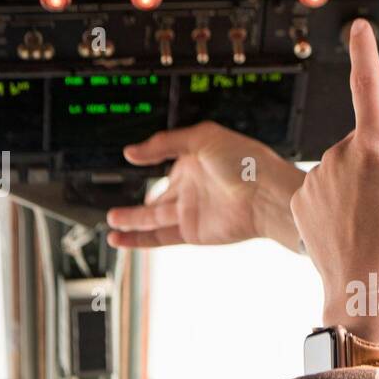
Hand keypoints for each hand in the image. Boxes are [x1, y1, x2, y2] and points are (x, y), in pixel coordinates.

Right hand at [106, 121, 303, 251]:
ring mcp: (191, 212)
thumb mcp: (201, 138)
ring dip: (130, 221)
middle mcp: (192, 189)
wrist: (266, 194)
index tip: (131, 167)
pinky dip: (138, 240)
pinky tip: (120, 238)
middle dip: (138, 206)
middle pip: (157, 198)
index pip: (166, 168)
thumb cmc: (245, 161)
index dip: (150, 171)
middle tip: (116, 210)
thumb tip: (130, 153)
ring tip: (111, 220)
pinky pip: (160, 238)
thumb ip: (163, 144)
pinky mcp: (192, 233)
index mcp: (195, 163)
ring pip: (153, 220)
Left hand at [292, 19, 378, 344]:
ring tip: (371, 222)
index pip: (369, 87)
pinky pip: (324, 190)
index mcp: (376, 146)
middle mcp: (341, 153)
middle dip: (377, 165)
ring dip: (357, 186)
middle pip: (364, 145)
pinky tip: (348, 229)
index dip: (365, 53)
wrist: (363, 285)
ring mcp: (317, 176)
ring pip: (343, 169)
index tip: (358, 28)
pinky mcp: (301, 198)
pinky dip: (336, 204)